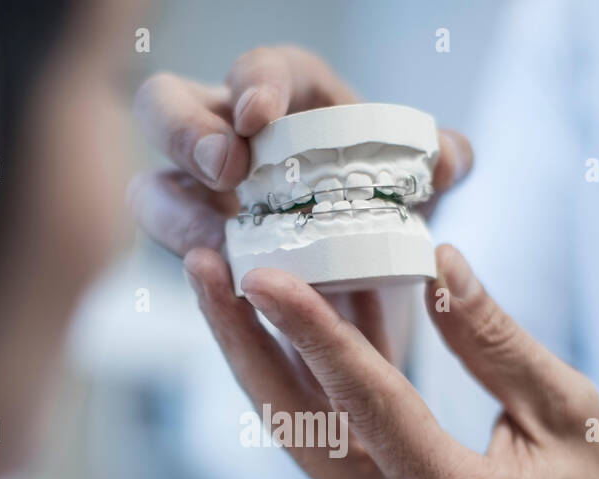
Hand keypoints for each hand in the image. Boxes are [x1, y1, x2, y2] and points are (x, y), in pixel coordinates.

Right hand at [128, 45, 472, 255]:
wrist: (364, 271)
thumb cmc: (379, 202)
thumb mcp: (418, 182)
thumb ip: (441, 161)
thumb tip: (447, 159)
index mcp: (286, 97)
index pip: (258, 70)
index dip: (254, 85)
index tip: (260, 115)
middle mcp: (225, 132)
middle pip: (165, 105)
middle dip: (185, 133)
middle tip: (226, 171)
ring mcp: (194, 190)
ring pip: (151, 186)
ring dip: (177, 215)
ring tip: (220, 248)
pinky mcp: (188, 243)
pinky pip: (169, 249)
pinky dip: (193, 265)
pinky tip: (227, 287)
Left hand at [184, 243, 598, 478]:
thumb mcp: (569, 412)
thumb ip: (497, 342)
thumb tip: (438, 263)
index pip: (368, 406)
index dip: (313, 334)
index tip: (262, 276)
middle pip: (296, 428)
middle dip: (243, 345)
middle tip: (203, 269)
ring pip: (301, 435)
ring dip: (261, 360)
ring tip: (226, 286)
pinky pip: (330, 440)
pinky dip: (308, 379)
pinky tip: (303, 319)